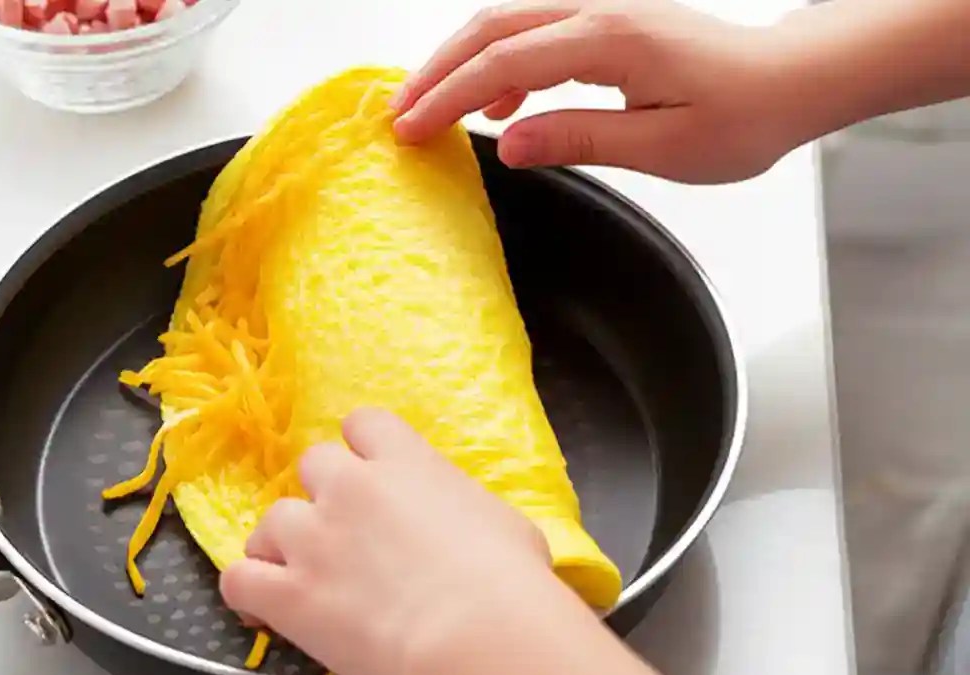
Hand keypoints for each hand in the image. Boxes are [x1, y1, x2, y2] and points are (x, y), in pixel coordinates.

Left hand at [219, 408, 561, 674]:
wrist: (478, 637)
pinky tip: (266, 610)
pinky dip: (249, 593)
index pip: (362, 423)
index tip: (370, 474)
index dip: (362, 449)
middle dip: (323, 495)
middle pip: (312, 464)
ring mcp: (312, 537)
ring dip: (282, 545)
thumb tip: (466, 533)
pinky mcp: (288, 592)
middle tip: (344, 532)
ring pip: (270, 520)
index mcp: (404, 461)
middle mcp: (349, 487)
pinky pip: (239, 579)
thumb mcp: (503, 523)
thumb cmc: (510, 583)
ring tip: (301, 577)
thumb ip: (463, 511)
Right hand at [390, 0, 800, 183]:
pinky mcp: (608, 21)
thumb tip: (510, 144)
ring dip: (461, 64)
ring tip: (429, 110)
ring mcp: (603, 9)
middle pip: (491, 28)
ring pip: (507, 23)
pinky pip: (534, 31)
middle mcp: (600, 10)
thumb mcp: (665, 145)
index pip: (504, 64)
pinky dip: (499, 64)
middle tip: (398, 116)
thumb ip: (581, 138)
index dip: (448, 98)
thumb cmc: (746, 114)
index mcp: (612, 40)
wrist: (793, 79)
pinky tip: (497, 109)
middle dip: (436, 72)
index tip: (410, 130)